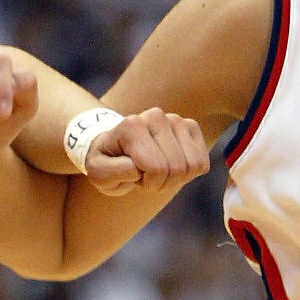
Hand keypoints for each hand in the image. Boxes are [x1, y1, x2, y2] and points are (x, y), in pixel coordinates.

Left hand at [80, 108, 209, 197]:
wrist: (116, 147)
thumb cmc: (107, 162)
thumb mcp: (98, 173)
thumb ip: (112, 172)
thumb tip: (137, 168)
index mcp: (131, 125)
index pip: (156, 168)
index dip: (147, 183)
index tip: (134, 176)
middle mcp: (155, 115)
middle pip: (176, 168)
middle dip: (161, 183)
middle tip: (145, 176)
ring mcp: (176, 119)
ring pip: (191, 166)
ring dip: (175, 178)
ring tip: (155, 170)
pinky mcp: (190, 127)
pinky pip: (202, 162)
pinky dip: (188, 173)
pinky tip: (170, 165)